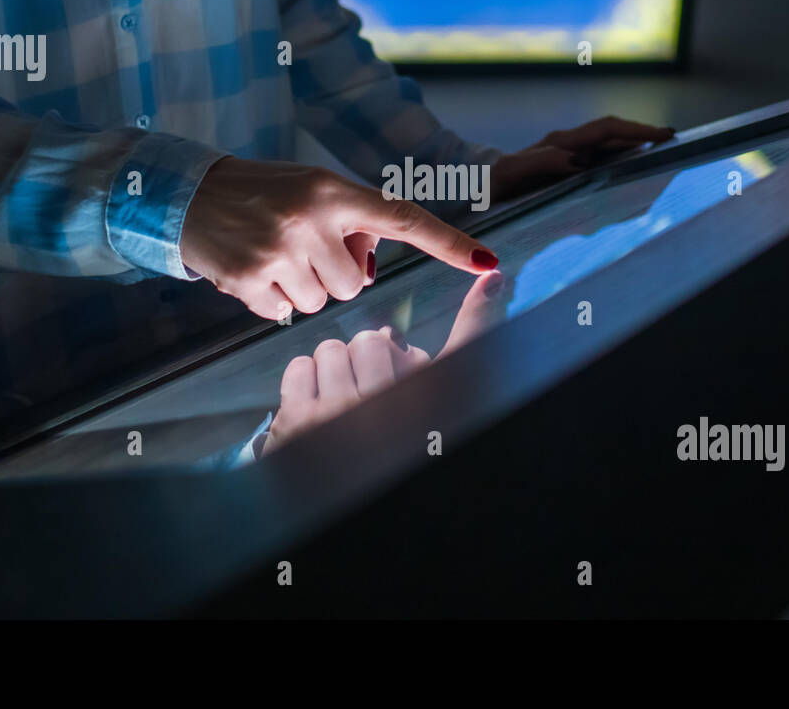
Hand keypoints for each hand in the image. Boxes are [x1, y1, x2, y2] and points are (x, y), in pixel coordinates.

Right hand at [181, 157, 498, 319]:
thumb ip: (350, 220)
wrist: (188, 194)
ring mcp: (279, 250)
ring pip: (319, 303)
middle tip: (301, 249)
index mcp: (333, 190)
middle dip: (333, 276)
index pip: (403, 218)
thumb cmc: (262, 193)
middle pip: (355, 284)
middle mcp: (311, 218)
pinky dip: (270, 301)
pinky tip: (252, 271)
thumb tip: (370, 267)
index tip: (486, 262)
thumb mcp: (311, 188)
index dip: (448, 243)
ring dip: (301, 290)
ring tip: (274, 257)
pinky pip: (282, 313)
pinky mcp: (249, 278)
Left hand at [263, 271, 506, 452]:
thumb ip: (446, 355)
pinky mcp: (295, 427)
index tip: (492, 278)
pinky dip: (306, 381)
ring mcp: (338, 421)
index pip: (465, 348)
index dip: (480, 309)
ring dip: (335, 369)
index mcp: (424, 409)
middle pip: (372, 341)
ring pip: (332, 349)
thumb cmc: (385, 448)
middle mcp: (387, 414)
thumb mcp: (419, 406)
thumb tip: (489, 283)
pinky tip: (317, 405)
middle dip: (368, 358)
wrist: (334, 510)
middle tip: (368, 387)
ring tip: (342, 398)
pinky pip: (300, 366)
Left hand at [489, 115, 674, 199]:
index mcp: (559, 144)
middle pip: (613, 134)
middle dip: (643, 136)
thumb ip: (539, 165)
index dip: (637, 131)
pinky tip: (628, 177)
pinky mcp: (562, 170)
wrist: (471, 188)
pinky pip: (597, 162)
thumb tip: (574, 160)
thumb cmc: (489, 184)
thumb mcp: (510, 176)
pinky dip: (617, 164)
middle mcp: (565, 145)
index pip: (608, 130)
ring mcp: (565, 156)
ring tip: (660, 158)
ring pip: (608, 147)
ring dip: (633, 149)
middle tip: (673, 144)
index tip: (665, 135)